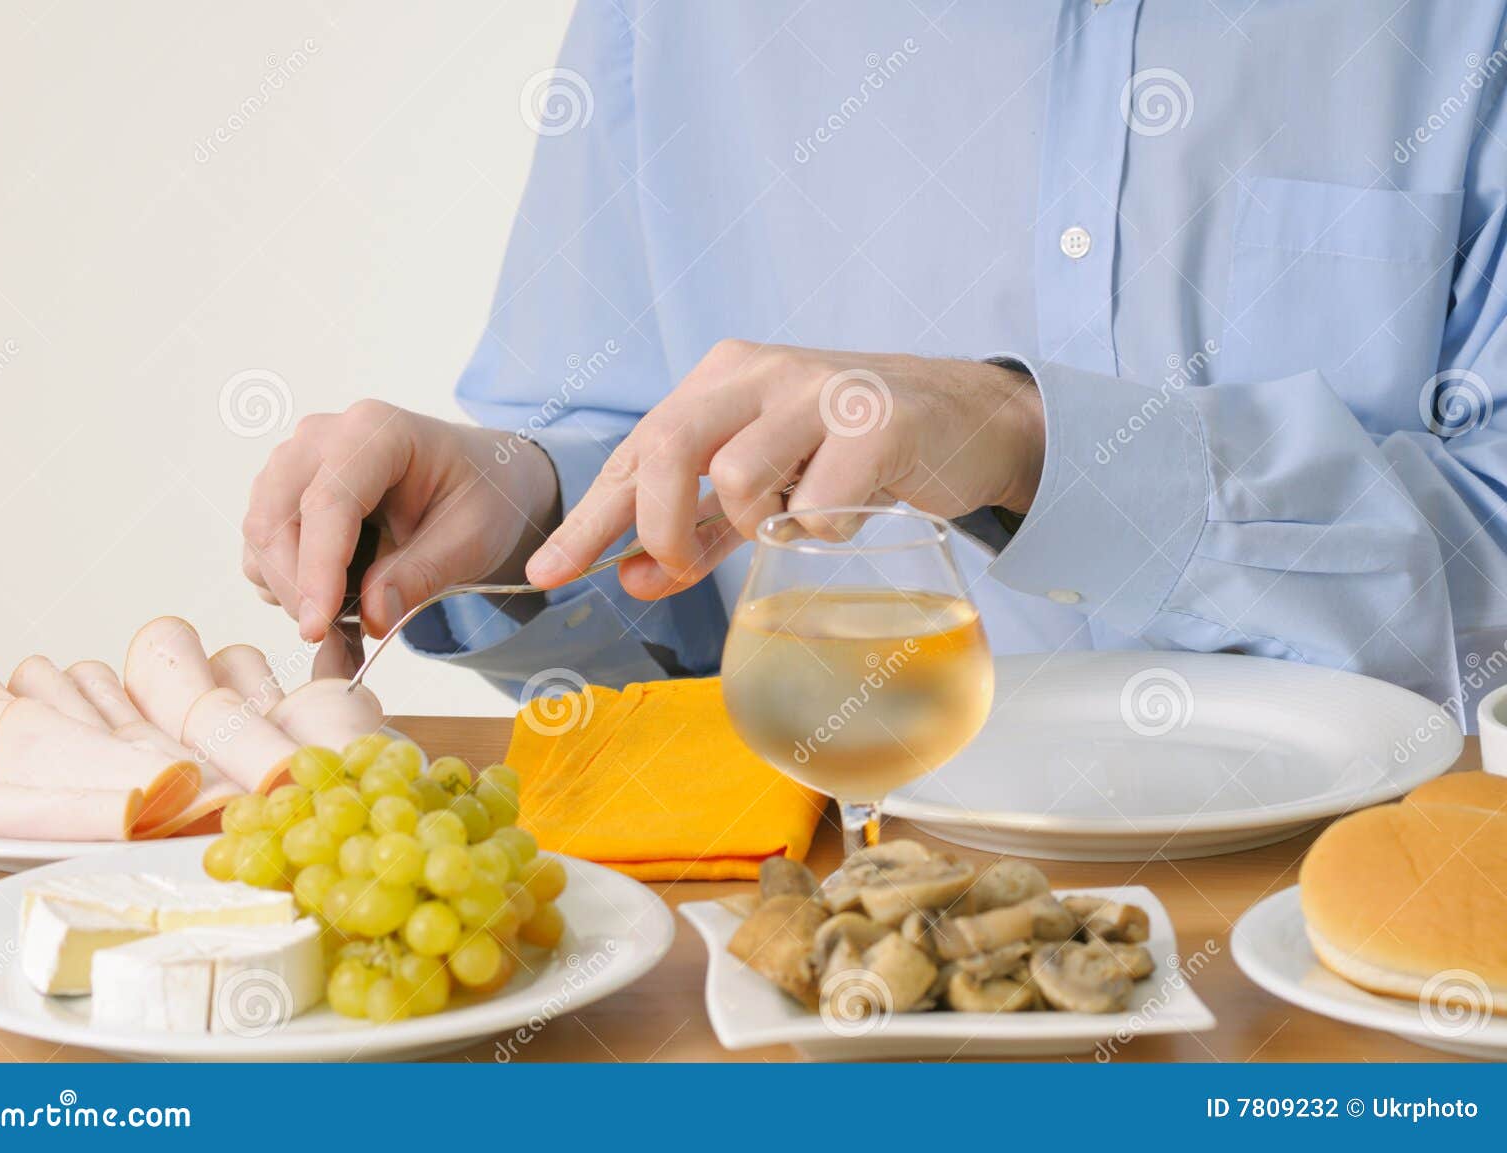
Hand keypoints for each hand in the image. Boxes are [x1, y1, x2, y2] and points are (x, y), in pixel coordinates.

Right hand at [241, 400, 559, 661]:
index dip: (317, 569)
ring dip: (292, 590)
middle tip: (338, 635)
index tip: (317, 627)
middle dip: (297, 587)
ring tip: (350, 616)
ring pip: (261, 537)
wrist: (477, 482)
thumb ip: (421, 575)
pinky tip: (335, 599)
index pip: (328, 501)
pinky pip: (261, 550)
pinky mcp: (281, 495)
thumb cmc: (479, 497)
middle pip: (275, 518)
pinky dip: (287, 586)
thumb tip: (372, 618)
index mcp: (377, 431)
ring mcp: (294, 463)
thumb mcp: (471, 540)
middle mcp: (323, 437)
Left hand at [524, 341, 1042, 599]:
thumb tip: (634, 578)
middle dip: (657, 526)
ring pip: (739, 481)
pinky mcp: (878, 424)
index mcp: (723, 374)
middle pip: (668, 447)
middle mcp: (763, 369)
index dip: (590, 519)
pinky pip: (820, 514)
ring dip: (764, 525)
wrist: (969, 421)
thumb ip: (699, 528)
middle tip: (679, 569)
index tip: (547, 575)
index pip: (636, 449)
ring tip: (806, 511)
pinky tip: (857, 507)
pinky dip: (829, 534)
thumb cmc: (853, 453)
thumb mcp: (766, 483)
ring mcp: (821, 391)